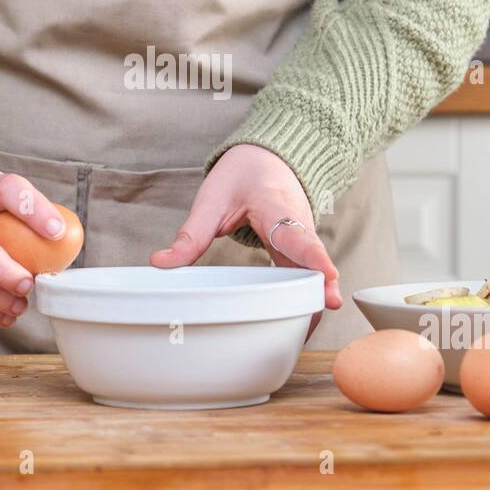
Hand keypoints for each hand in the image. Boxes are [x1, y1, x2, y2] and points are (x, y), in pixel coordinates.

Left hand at [151, 144, 340, 310]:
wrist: (267, 158)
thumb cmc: (242, 176)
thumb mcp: (212, 200)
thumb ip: (190, 235)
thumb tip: (160, 263)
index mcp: (275, 207)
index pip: (297, 233)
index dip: (313, 255)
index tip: (328, 273)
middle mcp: (297, 224)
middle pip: (314, 257)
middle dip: (323, 283)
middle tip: (328, 305)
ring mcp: (301, 239)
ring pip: (313, 271)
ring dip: (315, 297)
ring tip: (307, 330)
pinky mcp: (298, 252)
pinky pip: (305, 276)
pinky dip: (304, 297)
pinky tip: (298, 326)